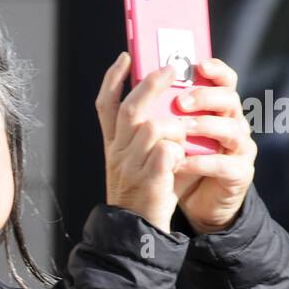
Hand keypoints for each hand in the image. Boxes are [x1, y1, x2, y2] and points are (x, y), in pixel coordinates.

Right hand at [95, 52, 186, 233]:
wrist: (136, 231)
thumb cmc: (143, 194)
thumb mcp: (134, 163)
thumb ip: (143, 137)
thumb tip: (166, 108)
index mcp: (112, 146)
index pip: (105, 105)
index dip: (113, 79)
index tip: (125, 57)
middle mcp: (118, 152)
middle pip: (130, 108)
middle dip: (152, 84)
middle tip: (172, 68)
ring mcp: (132, 165)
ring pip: (154, 127)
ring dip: (175, 127)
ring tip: (184, 135)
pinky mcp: (150, 178)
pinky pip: (168, 151)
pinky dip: (179, 151)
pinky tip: (182, 158)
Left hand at [171, 59, 256, 233]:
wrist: (196, 201)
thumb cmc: (181, 160)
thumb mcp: (168, 133)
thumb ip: (160, 110)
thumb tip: (137, 83)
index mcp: (217, 108)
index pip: (224, 80)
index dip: (216, 69)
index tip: (198, 64)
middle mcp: (233, 122)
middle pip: (230, 98)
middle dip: (206, 97)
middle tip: (181, 101)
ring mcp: (239, 148)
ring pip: (231, 129)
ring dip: (204, 126)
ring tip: (180, 130)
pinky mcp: (239, 173)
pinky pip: (224, 164)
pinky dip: (202, 162)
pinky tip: (181, 162)